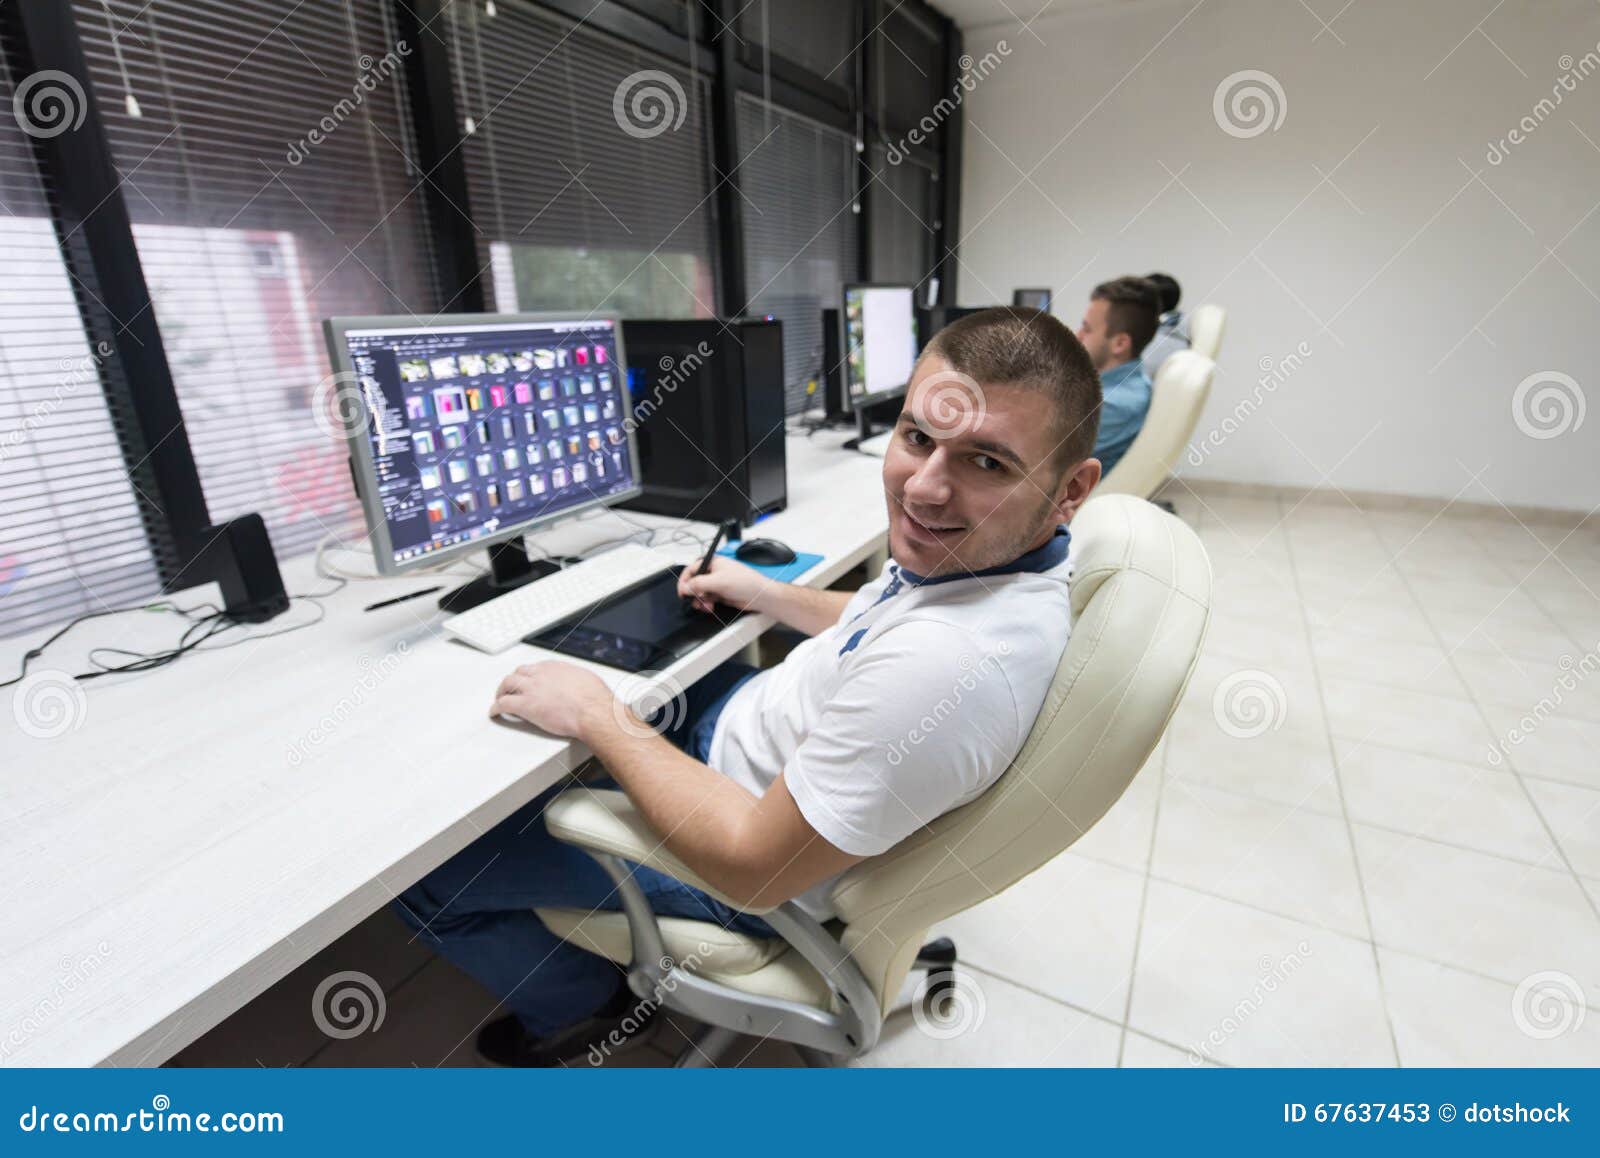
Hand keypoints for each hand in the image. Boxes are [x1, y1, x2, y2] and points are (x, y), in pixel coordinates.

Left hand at [490, 661, 612, 739]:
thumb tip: (578, 684)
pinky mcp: (526, 706)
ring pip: (507, 684)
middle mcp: (540, 674)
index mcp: (555, 667)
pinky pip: (503, 704)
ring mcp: (531, 689)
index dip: (529, 675)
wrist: (593, 711)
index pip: (534, 668)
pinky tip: (494, 712)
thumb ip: (575, 680)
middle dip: (513, 681)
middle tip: (510, 689)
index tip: (528, 681)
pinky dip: (496, 708)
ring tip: (499, 698)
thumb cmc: (595, 699)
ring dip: (501, 691)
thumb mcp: (586, 680)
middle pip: (518, 673)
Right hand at [678, 554, 766, 614]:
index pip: (692, 569)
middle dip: (693, 593)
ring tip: (705, 605)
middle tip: (693, 600)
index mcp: (713, 562)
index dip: (685, 581)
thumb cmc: (746, 582)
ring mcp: (717, 583)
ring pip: (700, 593)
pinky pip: (707, 600)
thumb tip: (685, 587)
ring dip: (700, 600)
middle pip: (695, 582)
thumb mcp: (718, 581)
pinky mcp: (721, 594)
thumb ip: (699, 584)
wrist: (759, 596)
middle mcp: (714, 572)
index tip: (682, 592)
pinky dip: (706, 604)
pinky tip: (710, 607)